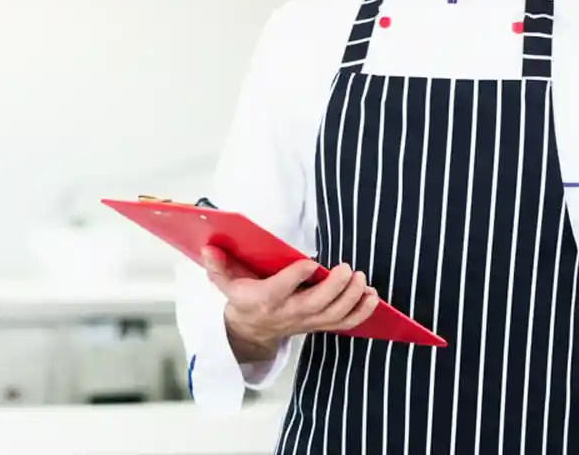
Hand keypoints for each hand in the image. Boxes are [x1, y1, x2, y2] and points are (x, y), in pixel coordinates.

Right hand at [201, 246, 378, 362]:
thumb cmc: (243, 300)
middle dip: (336, 287)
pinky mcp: (319, 324)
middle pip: (317, 304)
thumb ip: (218, 266)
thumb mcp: (226, 284)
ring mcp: (307, 321)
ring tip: (362, 279)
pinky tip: (372, 296)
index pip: (283, 288)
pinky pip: (345, 323)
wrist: (251, 331)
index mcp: (266, 299)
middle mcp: (289, 313)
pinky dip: (361, 311)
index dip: (298, 275)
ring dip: (353, 298)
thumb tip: (207, 248)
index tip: (310, 263)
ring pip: (335, 315)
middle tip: (348, 268)